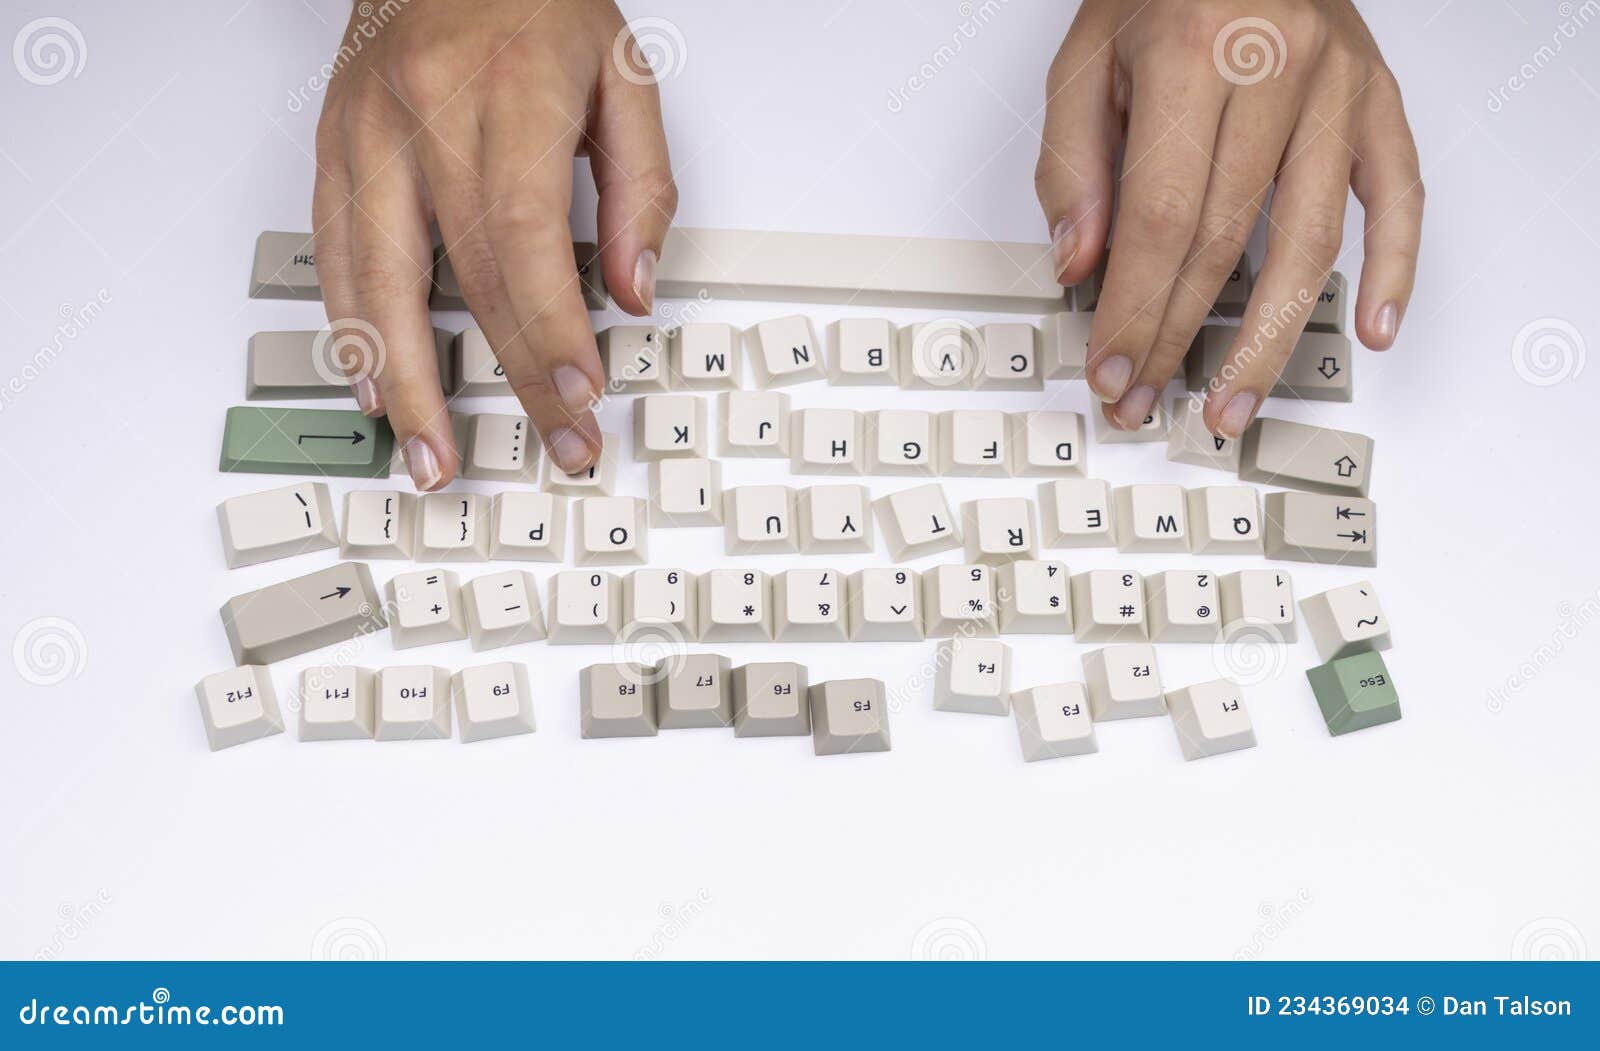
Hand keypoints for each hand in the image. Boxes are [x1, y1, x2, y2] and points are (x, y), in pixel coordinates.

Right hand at [313, 0, 676, 489]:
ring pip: (376, 278)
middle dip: (510, 376)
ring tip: (431, 454)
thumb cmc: (536, 7)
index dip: (550, 328)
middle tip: (549, 445)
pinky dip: (351, 329)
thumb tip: (636, 290)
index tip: (578, 395)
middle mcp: (427, 112)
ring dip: (406, 381)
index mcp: (510, 90)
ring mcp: (368, 133)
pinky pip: (330, 254)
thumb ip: (642, 187)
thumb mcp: (625, 75)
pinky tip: (376, 384)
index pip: (527, 234)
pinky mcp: (333, 148)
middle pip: (465, 273)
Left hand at [1035, 0, 1421, 435]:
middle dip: (1178, 337)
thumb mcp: (1084, 58)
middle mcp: (1275, 68)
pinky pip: (1400, 195)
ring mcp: (1339, 88)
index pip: (1161, 219)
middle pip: (1225, 242)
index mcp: (1190, 53)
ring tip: (1235, 403)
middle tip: (1148, 400)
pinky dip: (1395, 267)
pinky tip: (1373, 328)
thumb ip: (1072, 162)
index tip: (1112, 368)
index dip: (1135, 308)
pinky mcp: (1380, 99)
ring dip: (1269, 339)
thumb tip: (1080, 263)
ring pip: (1311, 240)